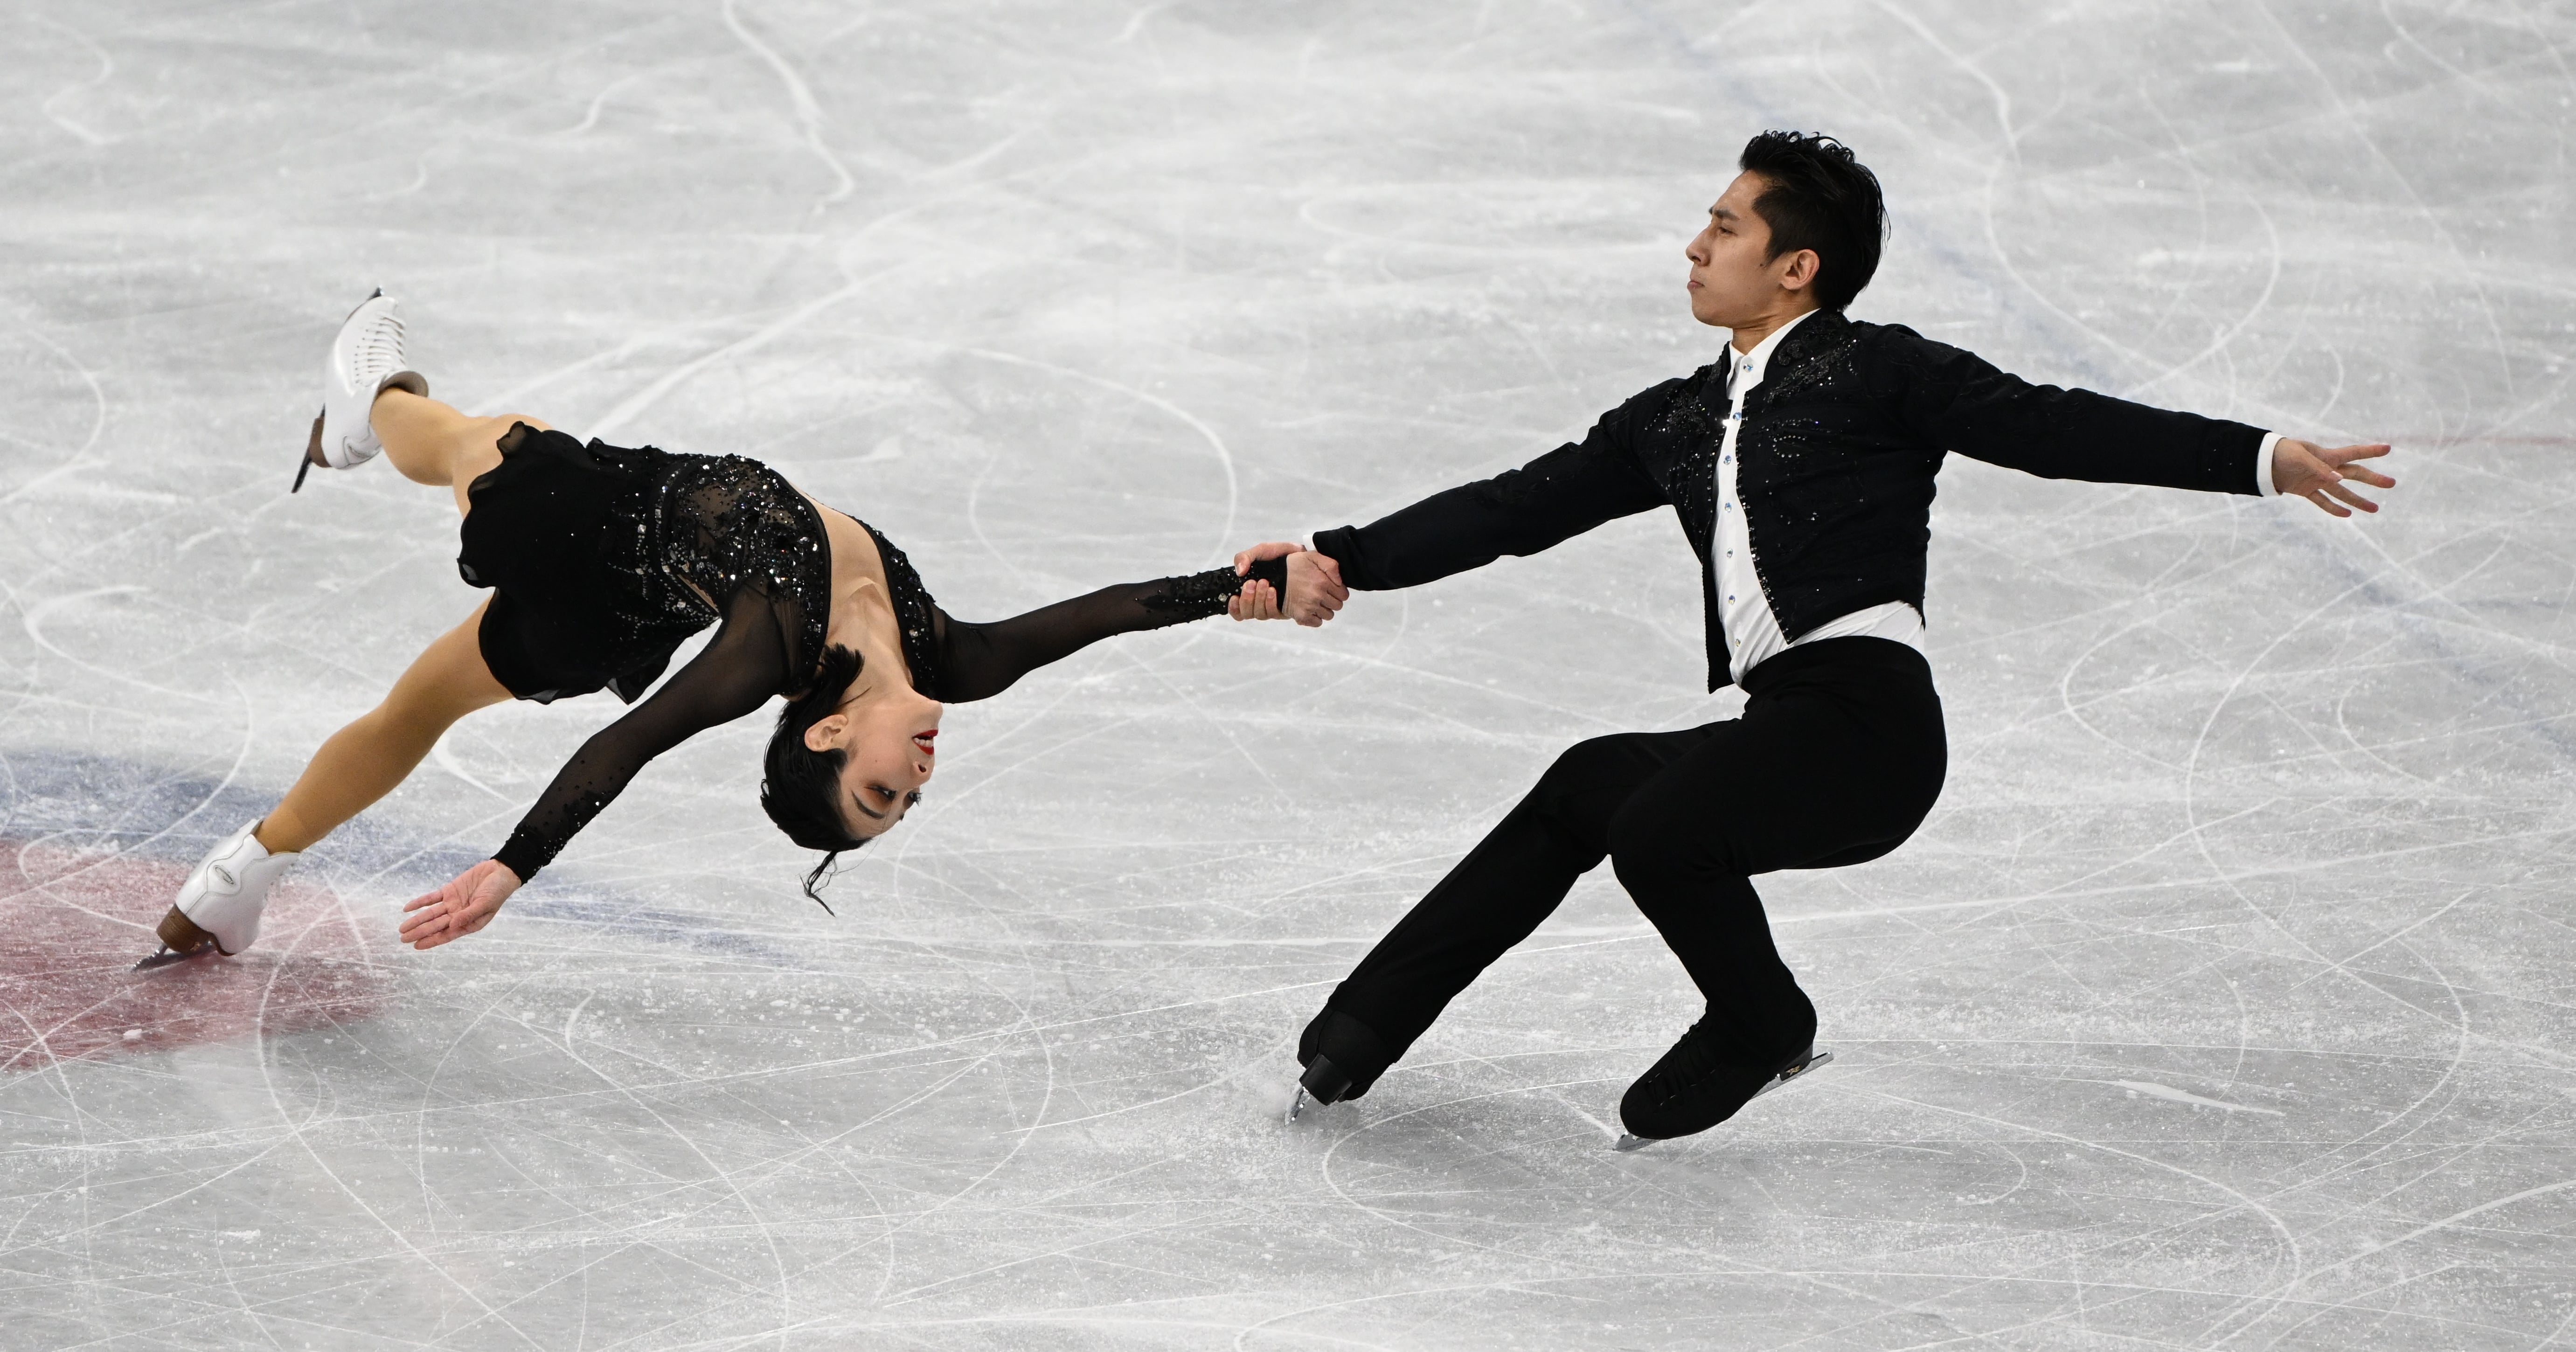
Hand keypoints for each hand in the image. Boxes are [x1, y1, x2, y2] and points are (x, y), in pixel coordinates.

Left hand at [399, 859, 521, 950]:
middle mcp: (458, 916)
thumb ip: (468, 915)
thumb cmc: (497, 892)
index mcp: (469, 923)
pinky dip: (419, 902)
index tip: (417, 946)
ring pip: (431, 913)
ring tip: (402, 928)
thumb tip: (452, 926)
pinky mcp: (449, 891)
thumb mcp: (485, 905)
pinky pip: (431, 898)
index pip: (447, 934)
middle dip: (419, 932)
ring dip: (416, 920)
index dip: (431, 940)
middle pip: (435, 925)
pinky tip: (407, 908)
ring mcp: (453, 903)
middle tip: (403, 938)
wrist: (500, 872)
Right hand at [1229, 540, 1300, 622]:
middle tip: (1251, 583)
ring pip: (1259, 614)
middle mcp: (1259, 600)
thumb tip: (1239, 572)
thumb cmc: (1279, 554)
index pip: (1237, 608)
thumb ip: (1244, 557)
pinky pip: (1273, 614)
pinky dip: (1270, 603)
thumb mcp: (1260, 551)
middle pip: (1246, 613)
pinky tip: (1273, 591)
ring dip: (1258, 600)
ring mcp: (1271, 605)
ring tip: (1264, 583)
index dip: (1233, 607)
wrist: (1301, 554)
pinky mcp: (1284, 608)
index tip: (1234, 597)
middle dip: (1247, 599)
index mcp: (1249, 589)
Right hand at [1281, 550, 1346, 626]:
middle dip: (1332, 600)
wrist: (1272, 576)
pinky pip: (1317, 622)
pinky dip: (1315, 617)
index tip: (1330, 588)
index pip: (1344, 594)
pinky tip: (1308, 608)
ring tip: (1314, 601)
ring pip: (1329, 615)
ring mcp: (1309, 607)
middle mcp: (1317, 595)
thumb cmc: (1293, 566)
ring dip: (1324, 609)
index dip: (1338, 591)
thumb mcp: (1312, 556)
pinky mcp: (1301, 616)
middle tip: (1322, 594)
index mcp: (1322, 581)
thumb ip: (1331, 565)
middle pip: (1337, 606)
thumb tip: (1340, 581)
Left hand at [2273, 439, 2394, 516]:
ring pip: (2342, 492)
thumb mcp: (2300, 457)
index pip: (2353, 453)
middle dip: (2373, 479)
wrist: (2261, 461)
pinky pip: (2323, 501)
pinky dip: (2333, 508)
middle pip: (2354, 474)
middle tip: (2392, 483)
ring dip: (2358, 500)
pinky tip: (2347, 515)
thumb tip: (2338, 479)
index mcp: (2327, 455)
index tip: (2388, 449)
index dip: (2370, 451)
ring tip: (2375, 509)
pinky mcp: (2306, 490)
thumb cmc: (2282, 453)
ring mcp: (2317, 480)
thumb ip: (2319, 468)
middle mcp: (2326, 468)